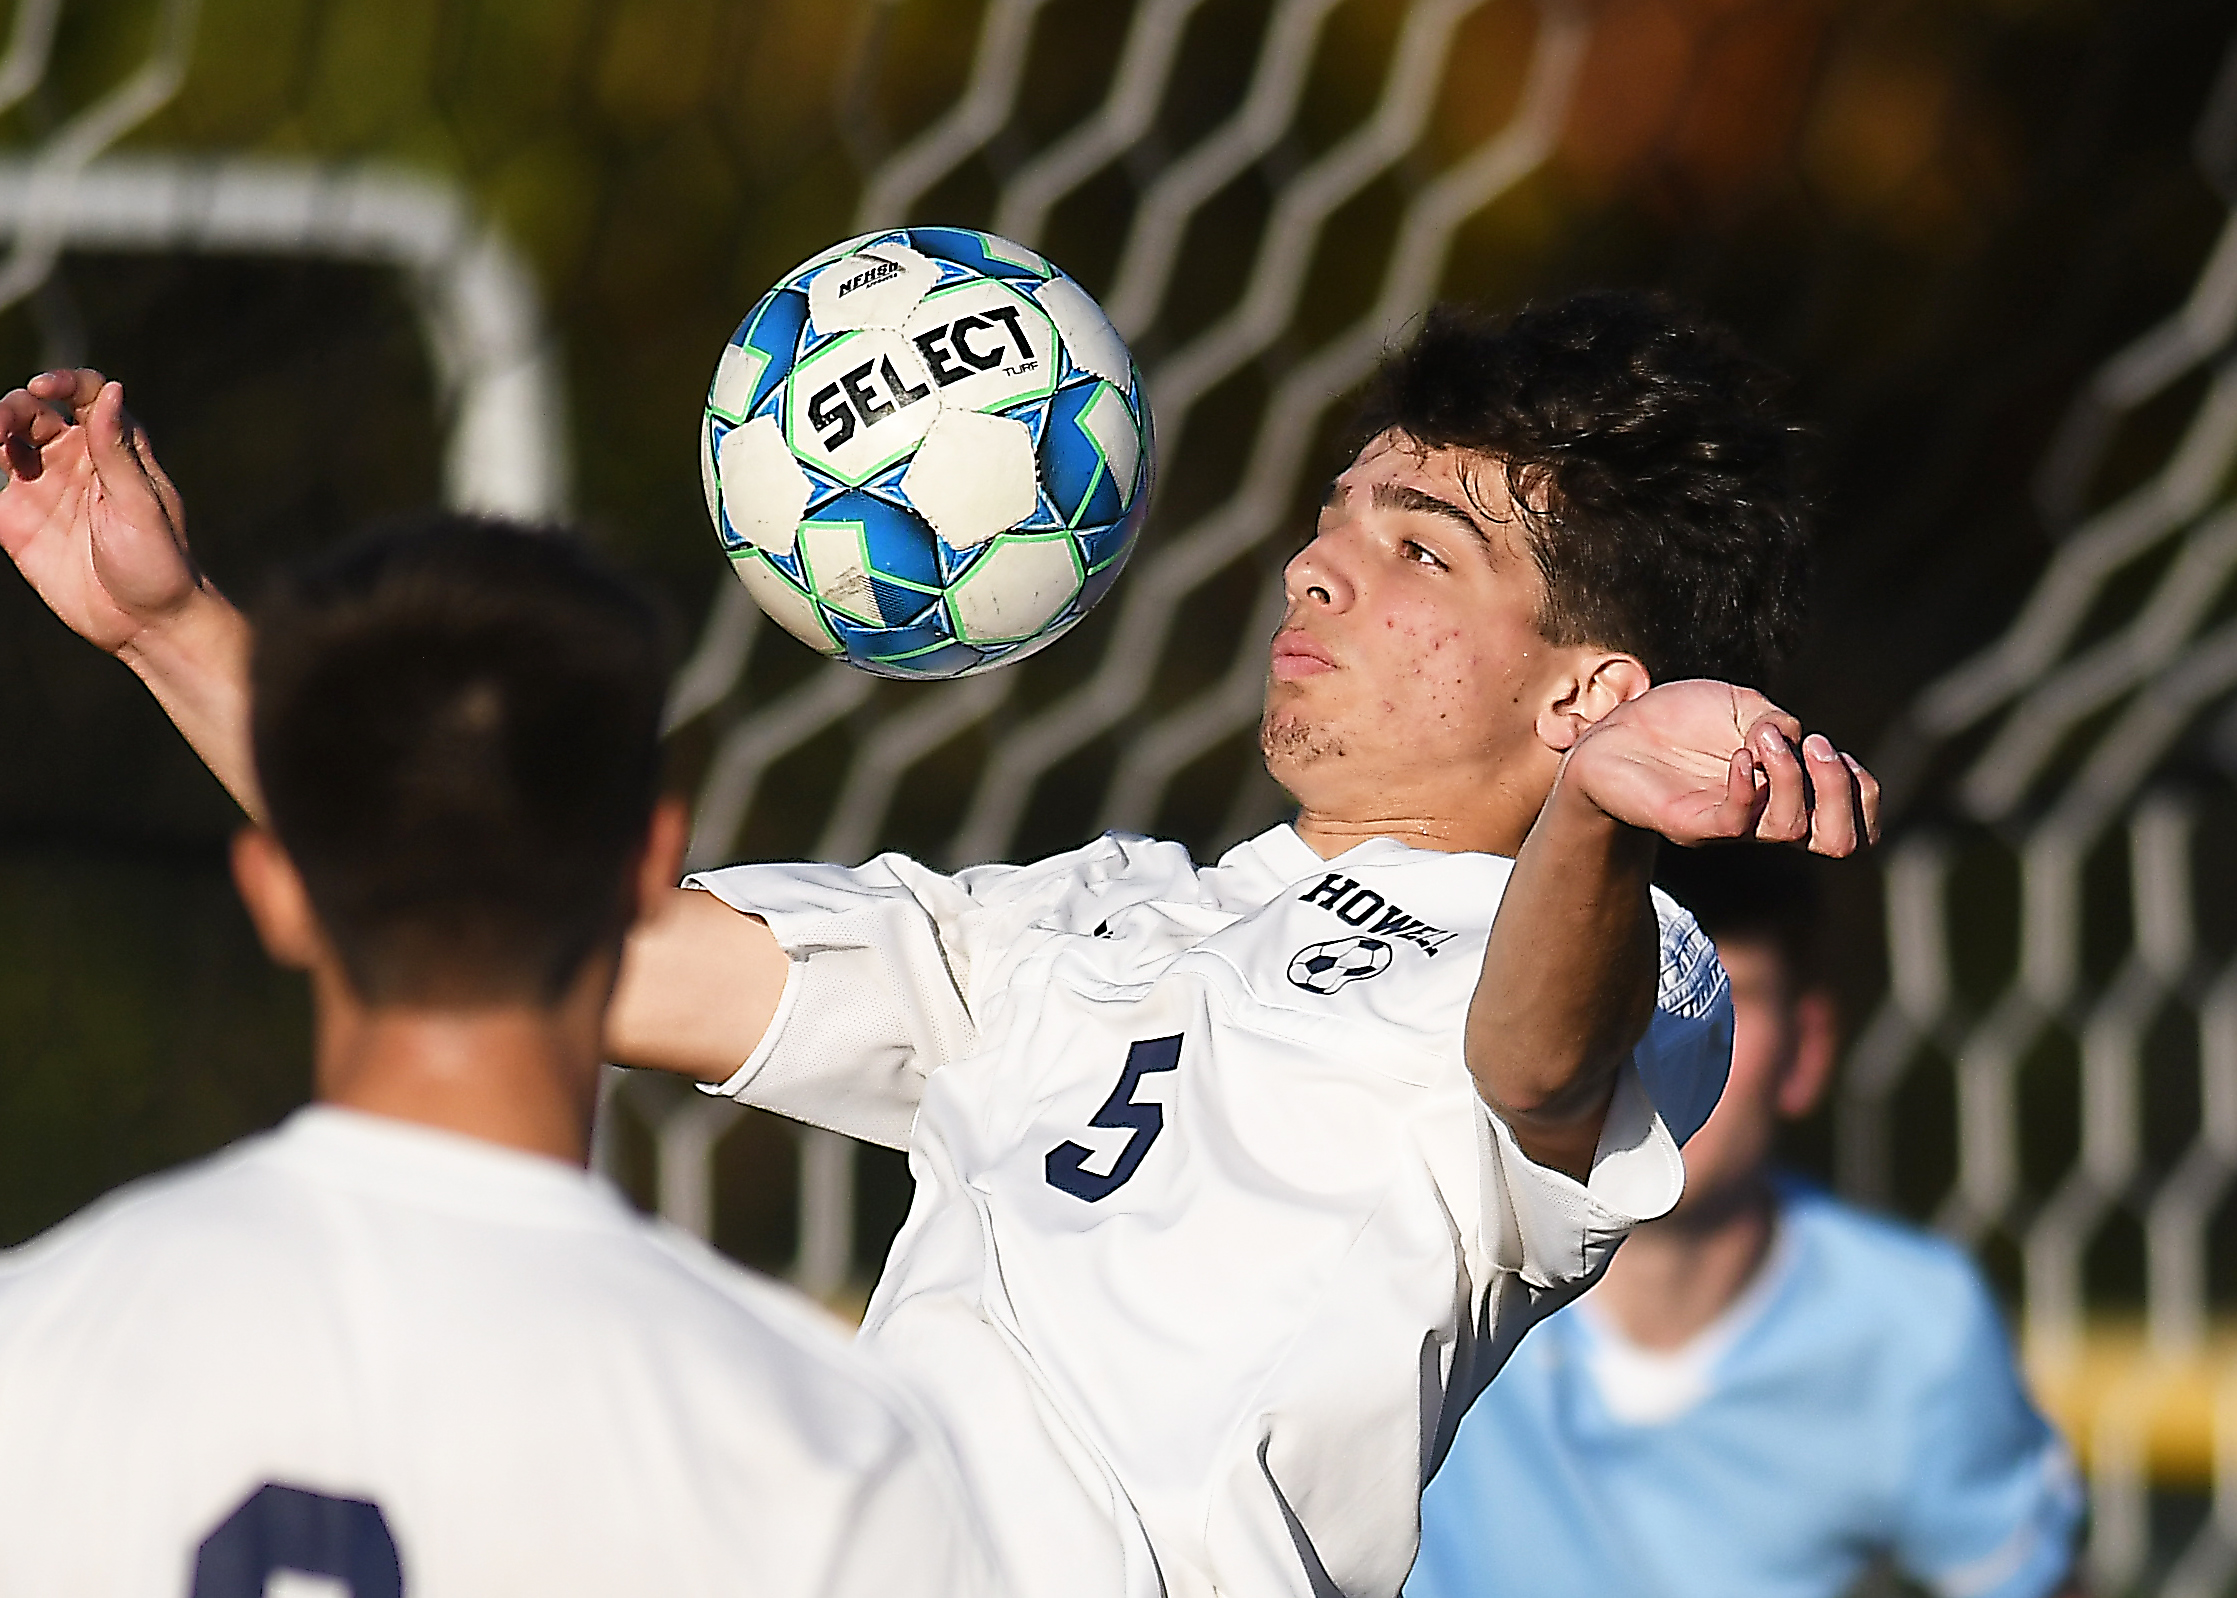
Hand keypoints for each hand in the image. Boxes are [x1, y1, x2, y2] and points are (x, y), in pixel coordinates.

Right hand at [0, 367, 196, 654]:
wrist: (147, 625)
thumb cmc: (160, 563)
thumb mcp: (140, 505)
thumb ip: (117, 450)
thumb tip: (112, 389)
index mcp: (114, 450)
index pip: (86, 394)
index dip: (63, 381)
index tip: (42, 388)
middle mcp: (76, 461)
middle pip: (33, 412)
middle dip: (12, 407)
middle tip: (0, 428)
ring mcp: (43, 489)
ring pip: (4, 441)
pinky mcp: (17, 522)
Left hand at [1561, 679, 1879, 855]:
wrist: (1613, 732)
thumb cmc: (1679, 721)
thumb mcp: (1742, 707)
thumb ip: (1779, 723)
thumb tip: (1798, 741)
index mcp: (1784, 796)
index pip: (1852, 829)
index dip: (1861, 793)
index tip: (1832, 750)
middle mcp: (1764, 819)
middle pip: (1837, 842)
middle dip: (1841, 791)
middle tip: (1814, 745)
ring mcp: (1729, 826)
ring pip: (1790, 828)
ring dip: (1790, 773)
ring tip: (1761, 736)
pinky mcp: (1691, 824)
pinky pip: (1735, 822)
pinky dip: (1748, 784)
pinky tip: (1739, 755)